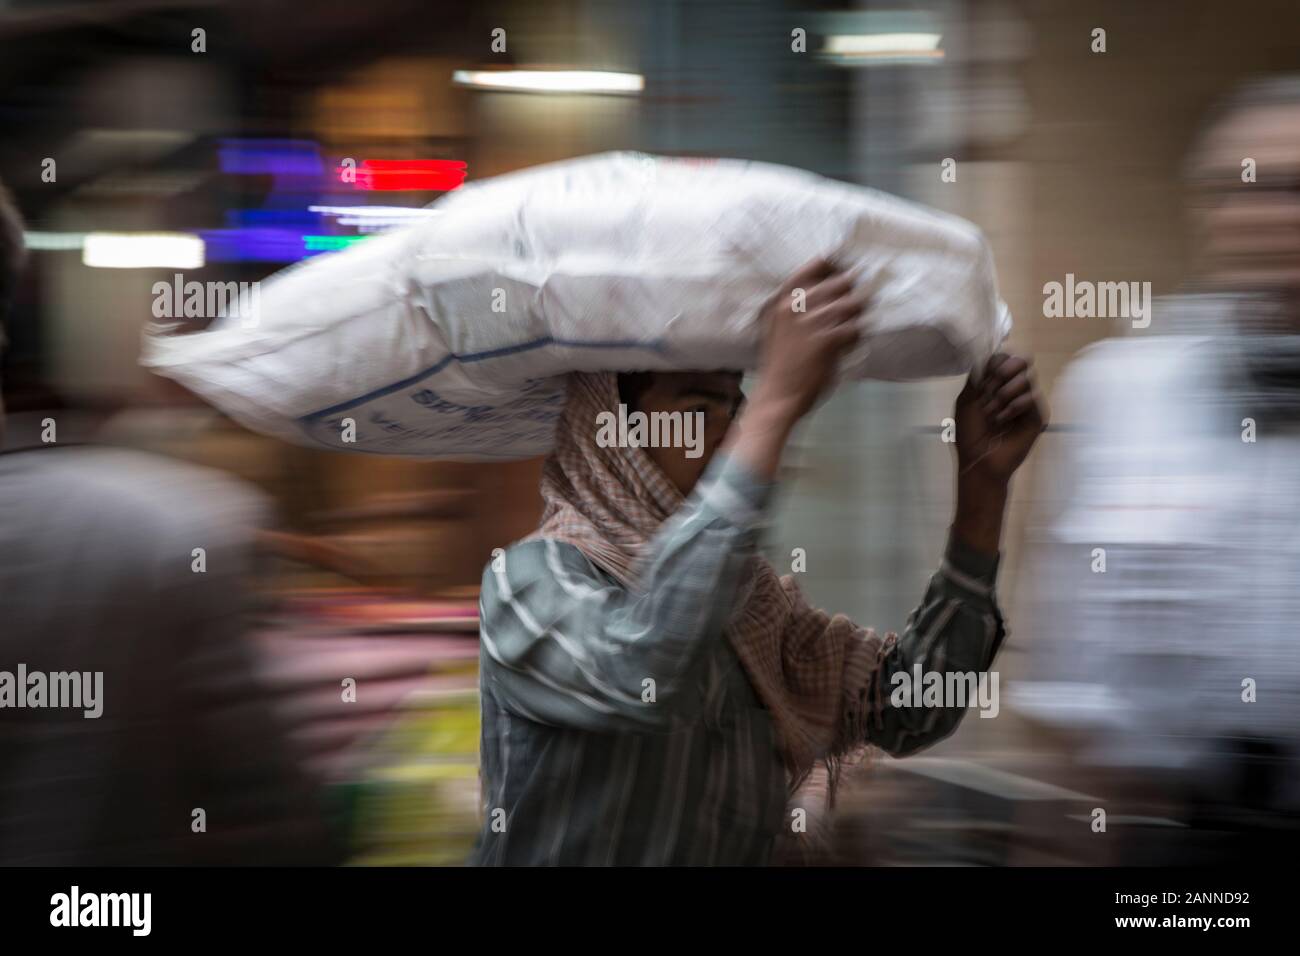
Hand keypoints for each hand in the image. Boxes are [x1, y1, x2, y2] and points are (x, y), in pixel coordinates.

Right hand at [727, 259, 864, 479]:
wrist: (776, 395)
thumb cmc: (779, 361)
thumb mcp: (778, 326)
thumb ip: (796, 305)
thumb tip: (832, 287)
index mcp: (782, 297)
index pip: (817, 265)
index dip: (838, 266)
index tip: (847, 271)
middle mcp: (795, 305)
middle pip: (840, 282)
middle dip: (854, 292)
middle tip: (859, 302)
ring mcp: (811, 322)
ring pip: (852, 303)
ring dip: (860, 313)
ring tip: (857, 322)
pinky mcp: (826, 341)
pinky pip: (855, 328)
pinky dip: (858, 334)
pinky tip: (852, 342)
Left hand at [954, 351, 1047, 484]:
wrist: (979, 460)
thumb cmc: (969, 434)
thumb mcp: (966, 401)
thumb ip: (977, 376)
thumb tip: (989, 354)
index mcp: (996, 384)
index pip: (1004, 358)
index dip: (996, 362)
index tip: (985, 376)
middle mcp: (1013, 389)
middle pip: (1020, 361)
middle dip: (1003, 372)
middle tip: (990, 389)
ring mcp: (1027, 402)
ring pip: (1027, 377)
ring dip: (1004, 393)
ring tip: (992, 412)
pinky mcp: (1037, 416)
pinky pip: (1032, 397)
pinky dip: (1013, 407)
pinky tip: (1002, 420)